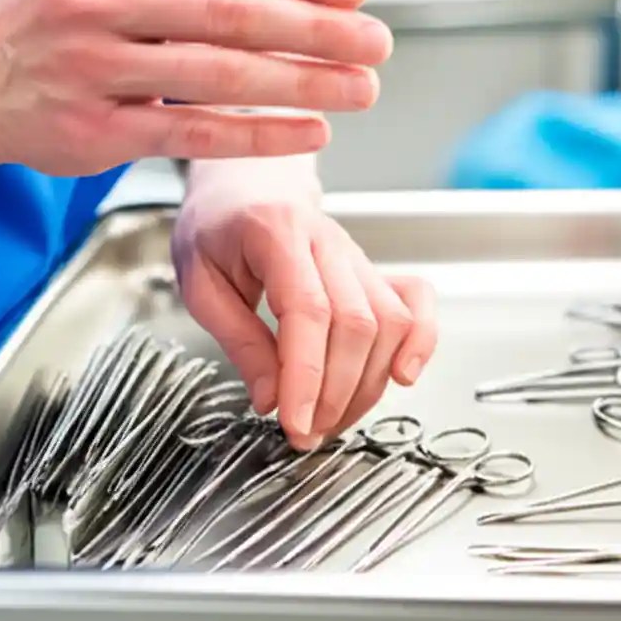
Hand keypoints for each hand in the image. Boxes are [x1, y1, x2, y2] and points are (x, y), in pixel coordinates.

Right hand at [0, 0, 392, 175]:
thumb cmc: (52, 17)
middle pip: (229, 12)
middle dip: (315, 28)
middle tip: (375, 41)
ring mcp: (91, 69)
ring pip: (218, 75)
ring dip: (302, 82)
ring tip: (360, 87)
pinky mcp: (95, 133)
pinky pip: (194, 133)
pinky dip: (258, 133)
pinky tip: (309, 131)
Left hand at [173, 157, 438, 448]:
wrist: (243, 187)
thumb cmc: (216, 230)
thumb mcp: (199, 283)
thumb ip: (237, 339)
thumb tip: (270, 398)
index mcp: (276, 232)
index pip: (307, 311)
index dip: (306, 376)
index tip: (294, 423)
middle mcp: (327, 240)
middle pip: (356, 323)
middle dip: (335, 392)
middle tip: (305, 433)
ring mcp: (357, 255)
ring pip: (388, 322)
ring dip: (366, 384)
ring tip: (331, 419)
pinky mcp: (374, 270)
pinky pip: (416, 302)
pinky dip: (420, 342)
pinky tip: (402, 377)